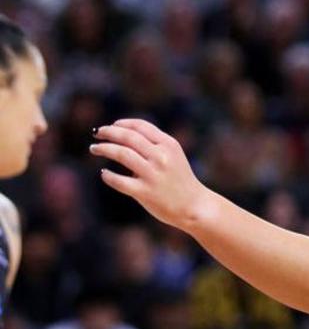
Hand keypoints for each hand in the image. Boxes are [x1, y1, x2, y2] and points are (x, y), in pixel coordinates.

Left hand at [91, 119, 210, 230]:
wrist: (194, 205)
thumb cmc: (180, 179)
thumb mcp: (173, 156)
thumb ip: (153, 144)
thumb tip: (122, 135)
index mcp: (169, 145)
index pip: (140, 126)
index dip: (121, 123)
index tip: (111, 126)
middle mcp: (161, 157)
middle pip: (128, 137)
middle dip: (108, 132)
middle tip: (97, 133)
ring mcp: (153, 175)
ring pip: (121, 154)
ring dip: (103, 148)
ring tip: (94, 148)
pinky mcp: (145, 192)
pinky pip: (119, 181)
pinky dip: (108, 176)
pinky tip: (104, 173)